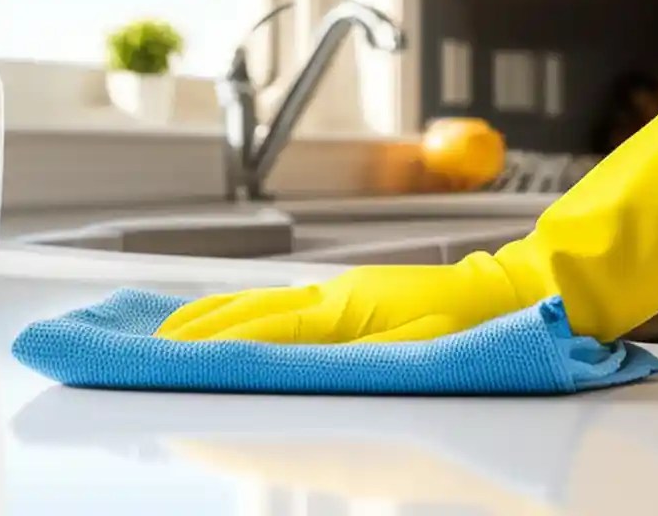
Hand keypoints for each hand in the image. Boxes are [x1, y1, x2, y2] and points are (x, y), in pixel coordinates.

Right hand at [156, 252, 555, 343]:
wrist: (502, 290)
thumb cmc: (470, 324)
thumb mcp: (424, 351)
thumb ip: (366, 360)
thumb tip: (313, 368)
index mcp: (345, 311)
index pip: (266, 329)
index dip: (219, 342)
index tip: (179, 354)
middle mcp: (330, 296)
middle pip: (249, 311)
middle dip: (198, 329)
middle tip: (154, 346)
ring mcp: (332, 291)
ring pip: (256, 300)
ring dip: (210, 315)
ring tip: (169, 329)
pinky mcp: (340, 294)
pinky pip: (274, 300)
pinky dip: (237, 309)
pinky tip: (222, 317)